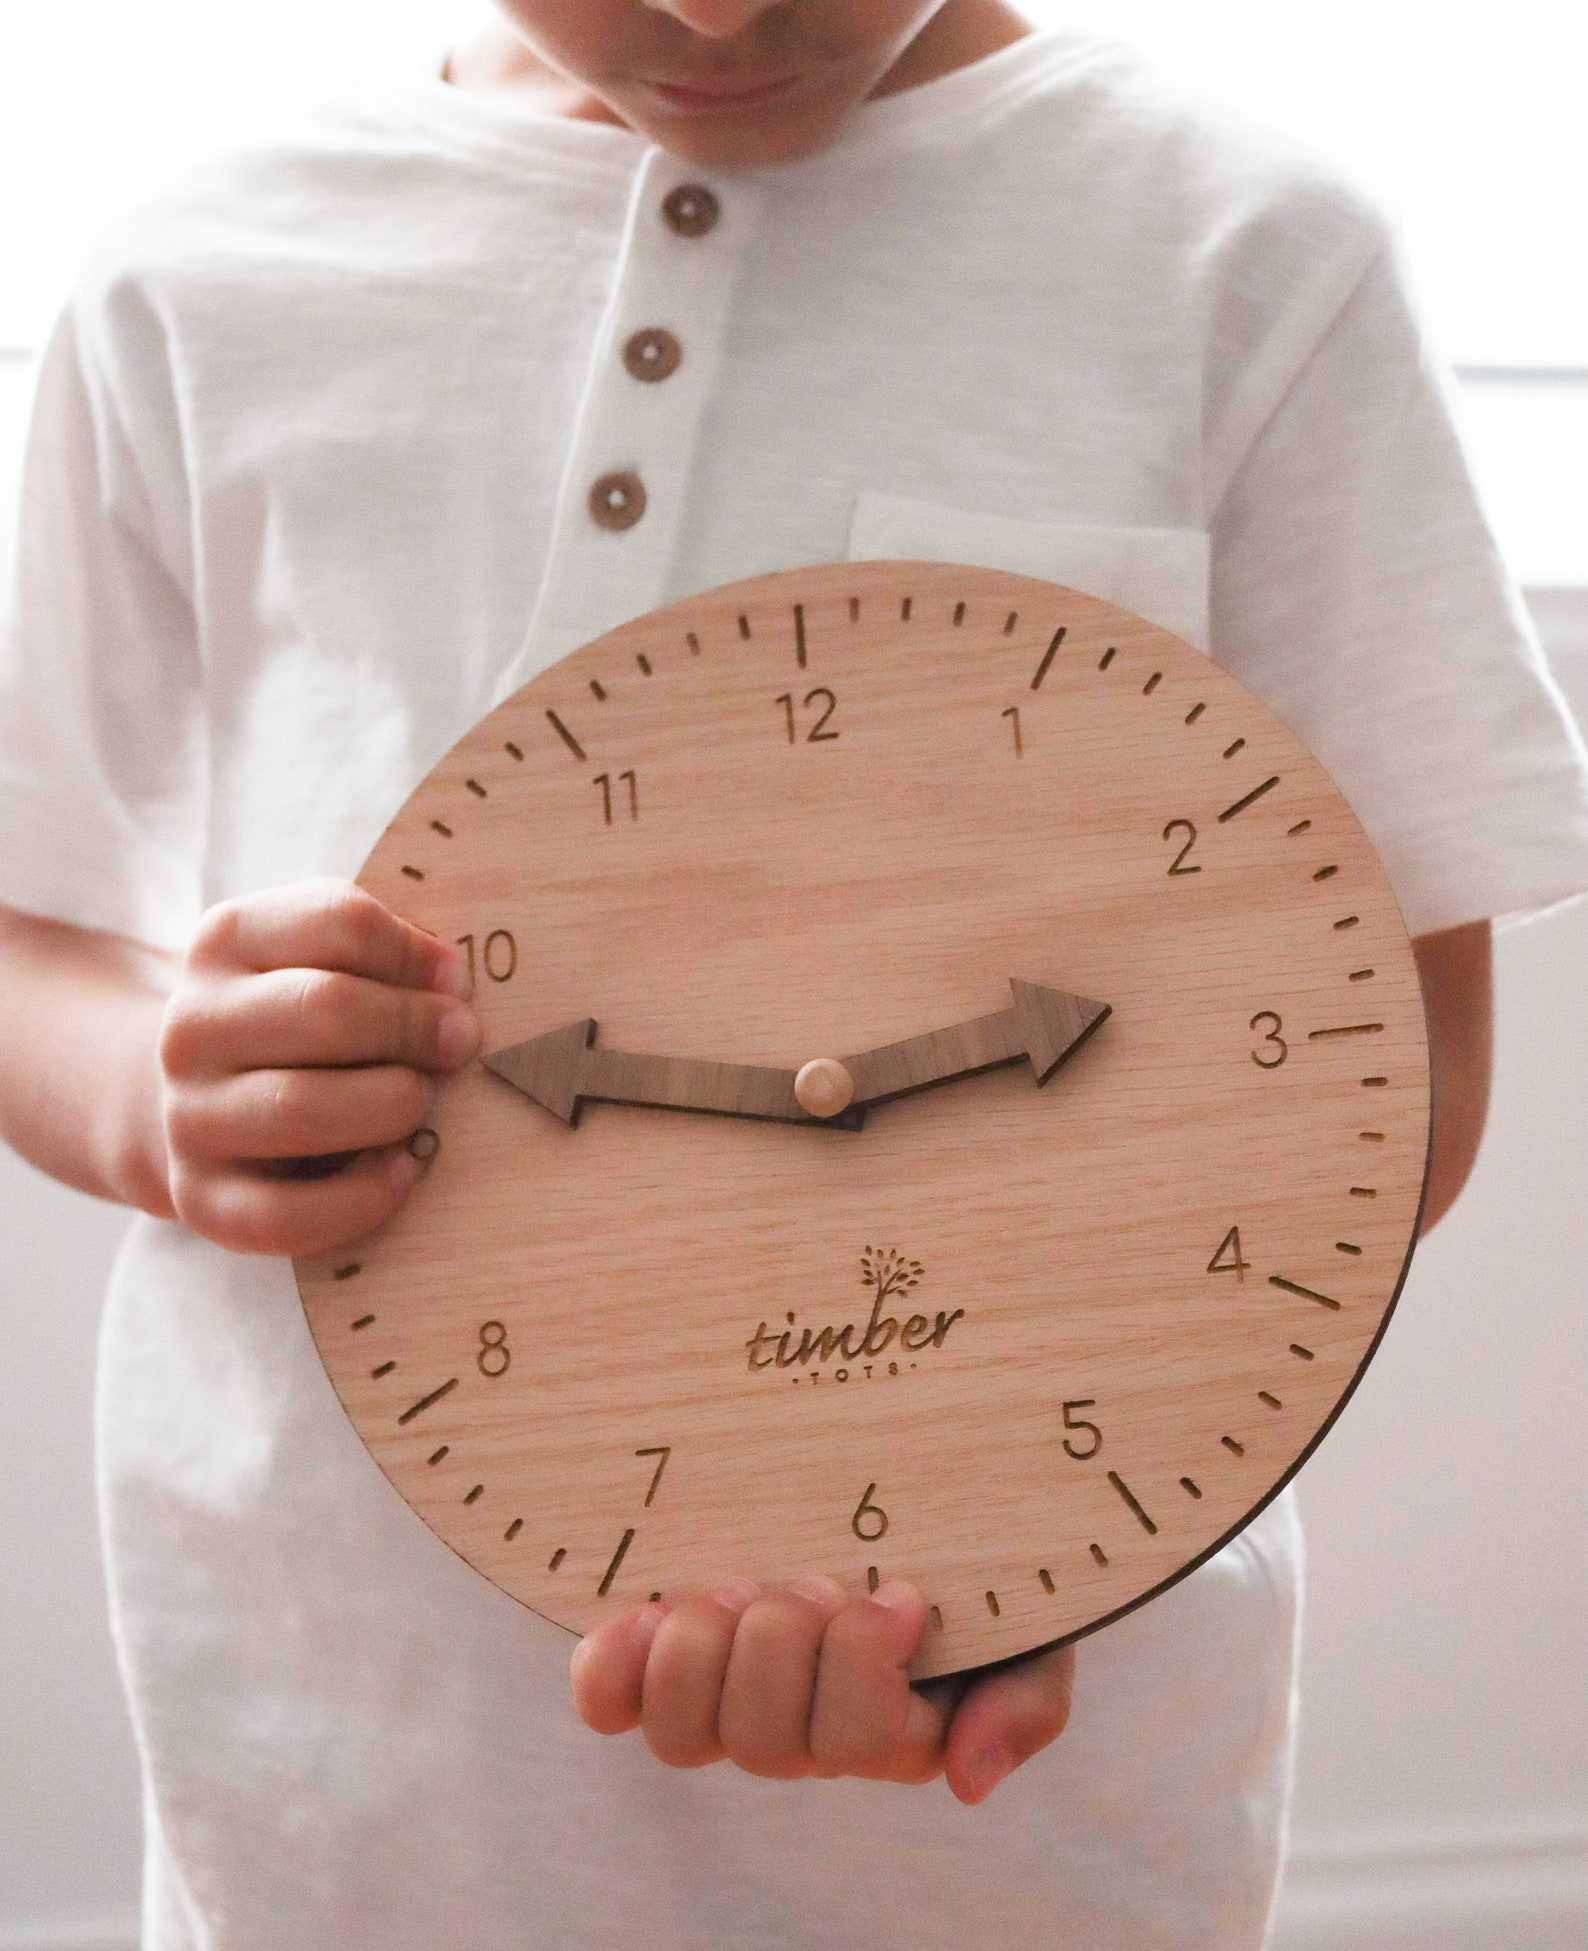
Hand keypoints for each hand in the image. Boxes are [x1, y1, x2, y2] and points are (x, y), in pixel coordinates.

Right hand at [158, 879, 478, 1254]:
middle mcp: (193, 1024)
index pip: (339, 922)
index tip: (454, 981)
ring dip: (389, 1105)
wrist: (196, 1097)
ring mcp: (189, 1114)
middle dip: (413, 1027)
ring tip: (422, 1101)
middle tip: (459, 1044)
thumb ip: (385, 952)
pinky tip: (402, 1173)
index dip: (414, 953)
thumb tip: (452, 982)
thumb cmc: (293, 1019)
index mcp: (229, 939)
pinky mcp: (201, 1197)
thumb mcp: (321, 957)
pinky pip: (285, 1213)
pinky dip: (360, 1199)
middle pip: (325, 1008)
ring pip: (301, 1108)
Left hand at [570, 1577, 1073, 1804]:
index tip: (904, 1593)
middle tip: (813, 1579)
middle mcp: (800, 1731)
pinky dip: (613, 1666)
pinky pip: (607, 1699)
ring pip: (682, 1732)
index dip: (864, 1663)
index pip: (858, 1742)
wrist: (905, 1500)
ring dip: (705, 1646)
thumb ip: (1026, 1703)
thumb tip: (968, 1777)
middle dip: (784, 1642)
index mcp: (890, 1730)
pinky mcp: (656, 1660)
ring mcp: (723, 1698)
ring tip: (739, 1582)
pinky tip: (642, 1615)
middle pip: (762, 1743)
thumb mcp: (1032, 1628)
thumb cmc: (977, 1575)